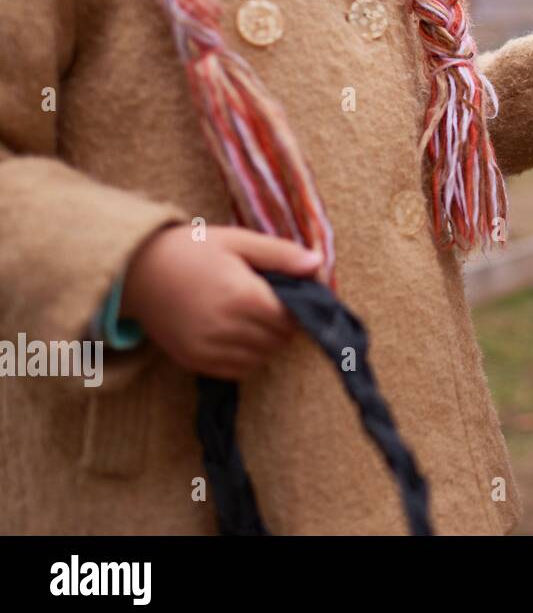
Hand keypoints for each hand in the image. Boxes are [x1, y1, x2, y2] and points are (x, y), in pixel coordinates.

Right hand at [119, 225, 321, 379]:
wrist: (135, 270)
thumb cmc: (191, 249)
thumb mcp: (238, 241)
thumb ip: (280, 254)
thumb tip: (317, 263)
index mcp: (242, 295)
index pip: (291, 318)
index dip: (298, 308)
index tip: (291, 295)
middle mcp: (226, 327)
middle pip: (279, 340)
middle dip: (283, 325)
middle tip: (270, 304)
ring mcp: (208, 348)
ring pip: (261, 358)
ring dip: (266, 342)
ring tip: (252, 317)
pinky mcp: (193, 361)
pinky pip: (237, 371)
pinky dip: (246, 357)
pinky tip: (237, 334)